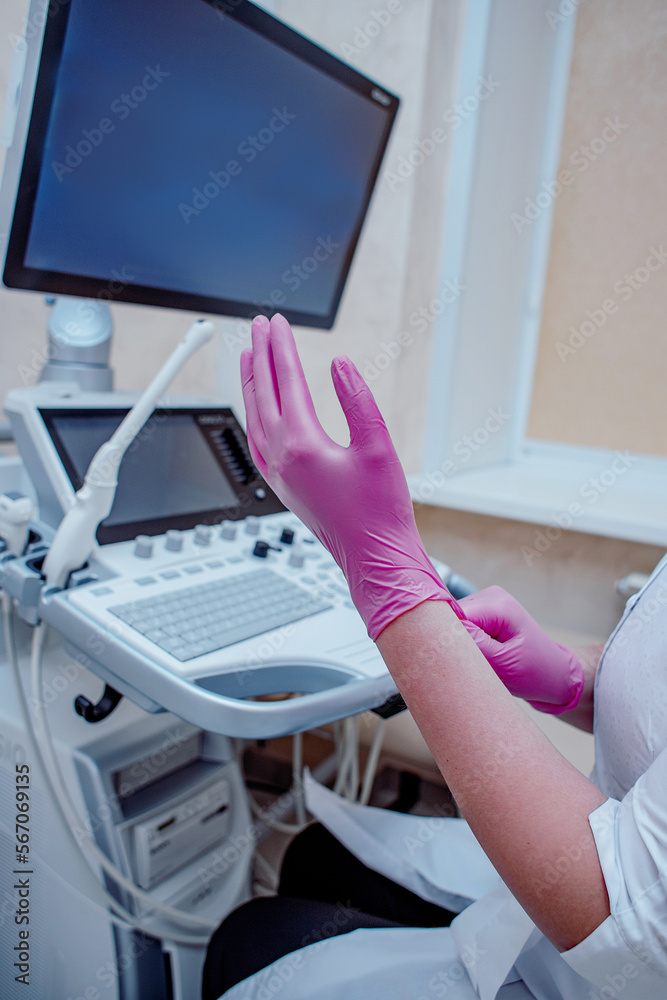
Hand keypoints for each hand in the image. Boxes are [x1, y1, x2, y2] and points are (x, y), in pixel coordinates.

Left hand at [240, 314, 464, 639]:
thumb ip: (358, 400)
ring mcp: (277, 474)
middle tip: (260, 325)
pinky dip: (253, 414)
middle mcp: (281, 458)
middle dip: (260, 355)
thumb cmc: (380, 510)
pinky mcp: (282, 486)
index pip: (287, 381)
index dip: (282, 347)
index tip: (279, 321)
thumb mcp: (379, 447)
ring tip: (248, 356)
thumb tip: (338, 365)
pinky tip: (258, 408)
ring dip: (251, 382)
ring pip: (253, 416)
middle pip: (263, 393)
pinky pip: (256, 441)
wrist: (373, 557)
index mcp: (302, 444)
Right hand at [458, 586, 584, 712]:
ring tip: (478, 661)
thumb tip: (439, 630)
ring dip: (459, 643)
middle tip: (466, 665)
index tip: (448, 661)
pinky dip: (464, 643)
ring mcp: (487, 603)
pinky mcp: (483, 613)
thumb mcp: (503, 664)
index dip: (447, 638)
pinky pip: (460, 625)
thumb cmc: (535, 673)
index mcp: (499, 606)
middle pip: (452, 616)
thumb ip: (473, 644)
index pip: (454, 615)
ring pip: (454, 622)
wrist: (554, 675)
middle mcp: (491, 597)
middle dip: (453, 641)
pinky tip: (479, 655)